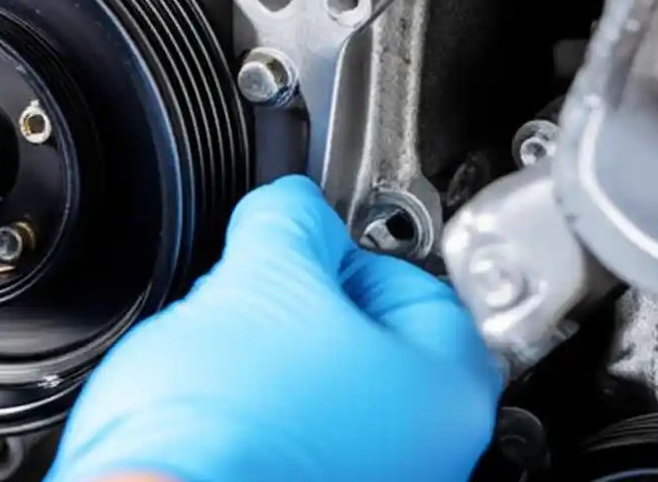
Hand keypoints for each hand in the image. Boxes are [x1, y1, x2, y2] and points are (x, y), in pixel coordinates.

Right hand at [46, 176, 501, 481]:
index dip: (340, 248)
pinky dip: (255, 415)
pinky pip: (291, 437)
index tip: (293, 244)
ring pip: (323, 390)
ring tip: (222, 362)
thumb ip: (289, 219)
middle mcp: (425, 455)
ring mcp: (367, 481)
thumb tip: (293, 203)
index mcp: (444, 391)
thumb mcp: (261, 277)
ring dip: (273, 361)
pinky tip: (213, 409)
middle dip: (302, 306)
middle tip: (249, 300)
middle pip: (368, 339)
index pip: (413, 280)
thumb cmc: (223, 425)